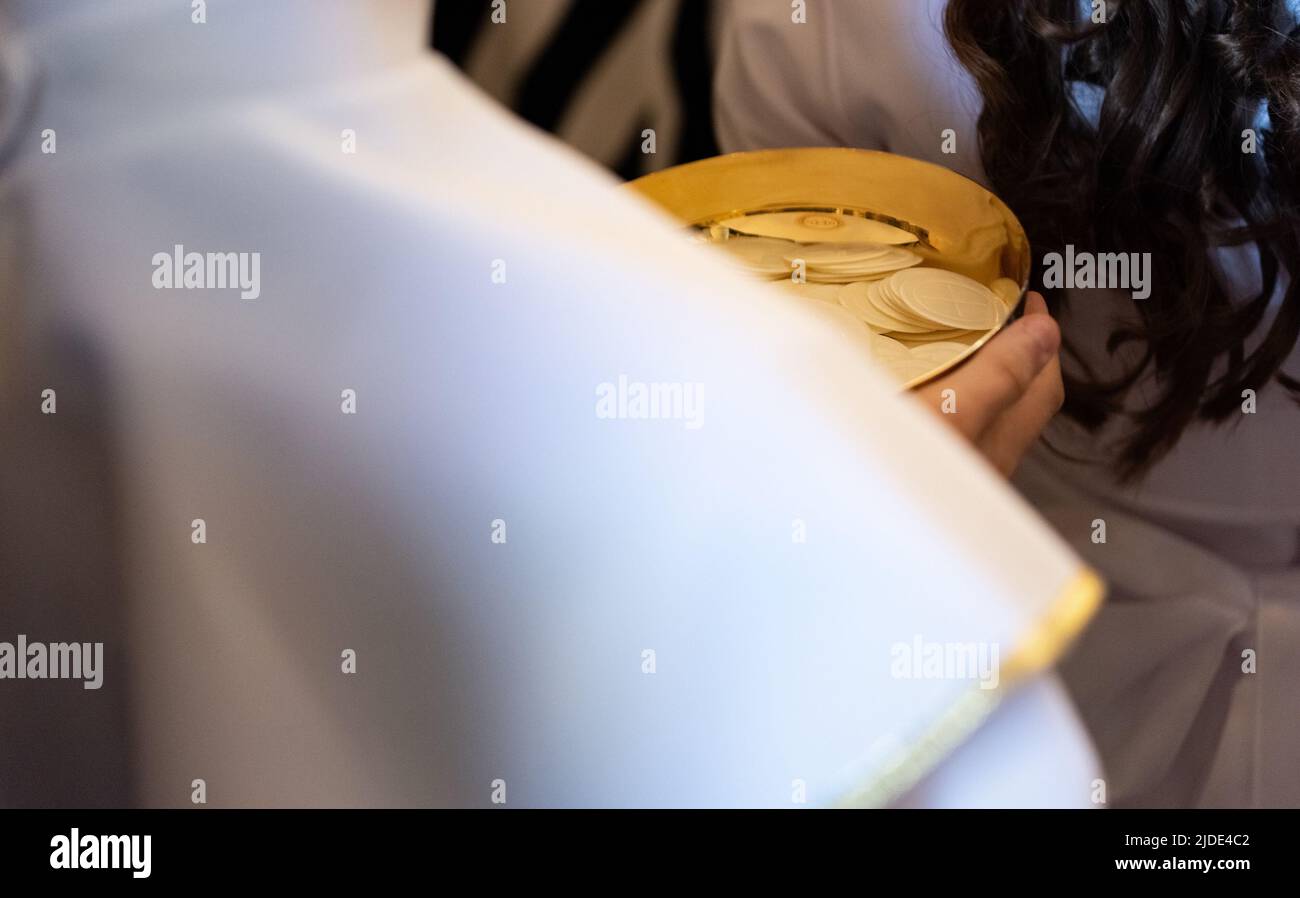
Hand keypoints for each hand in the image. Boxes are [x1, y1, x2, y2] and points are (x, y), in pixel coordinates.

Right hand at [913, 292, 1062, 476]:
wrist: (842, 536)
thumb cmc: (898, 479)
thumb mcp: (952, 415)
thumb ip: (999, 376)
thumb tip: (1047, 333)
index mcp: (997, 444)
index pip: (1042, 386)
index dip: (1043, 339)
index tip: (1026, 299)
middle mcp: (977, 465)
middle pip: (1011, 403)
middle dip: (1008, 355)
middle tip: (983, 312)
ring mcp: (946, 477)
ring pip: (972, 419)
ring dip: (968, 379)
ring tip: (943, 343)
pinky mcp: (914, 481)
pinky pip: (937, 431)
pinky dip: (934, 401)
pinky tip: (903, 391)